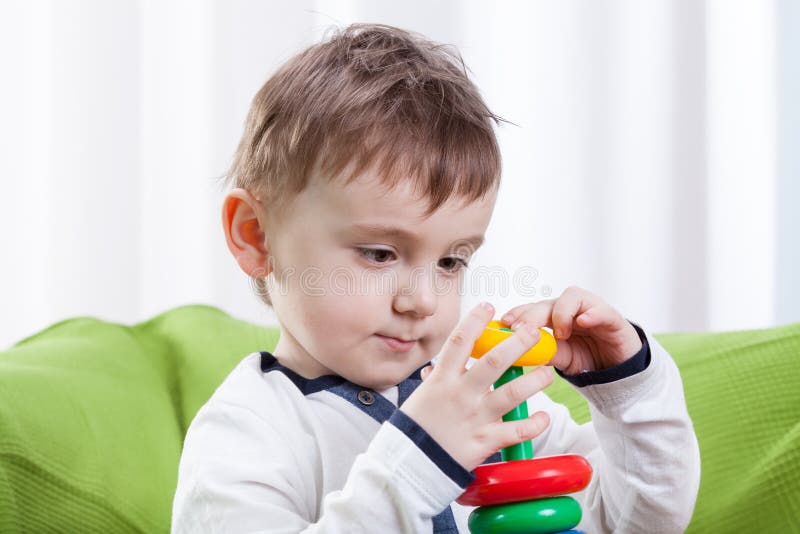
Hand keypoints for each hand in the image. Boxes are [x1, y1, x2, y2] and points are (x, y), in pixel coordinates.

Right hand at [401, 302, 552, 471]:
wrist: (409, 465)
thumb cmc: (413, 429)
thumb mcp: (420, 397)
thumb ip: (433, 381)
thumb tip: (436, 369)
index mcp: (442, 380)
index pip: (459, 341)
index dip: (475, 321)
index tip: (489, 307)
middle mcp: (461, 394)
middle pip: (494, 361)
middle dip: (517, 343)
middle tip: (533, 331)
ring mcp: (474, 418)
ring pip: (512, 394)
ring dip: (534, 381)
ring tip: (548, 372)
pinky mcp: (484, 442)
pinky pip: (516, 431)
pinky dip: (534, 424)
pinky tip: (544, 416)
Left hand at [496, 286, 642, 374]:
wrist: (619, 368)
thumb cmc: (586, 357)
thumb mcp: (561, 358)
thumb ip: (543, 352)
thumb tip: (516, 353)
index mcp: (553, 318)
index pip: (531, 309)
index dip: (518, 313)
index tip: (505, 323)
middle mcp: (569, 309)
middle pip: (547, 303)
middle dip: (532, 315)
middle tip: (521, 329)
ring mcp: (590, 309)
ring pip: (572, 297)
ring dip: (561, 313)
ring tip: (561, 334)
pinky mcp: (611, 317)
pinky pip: (601, 309)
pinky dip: (591, 314)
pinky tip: (583, 321)